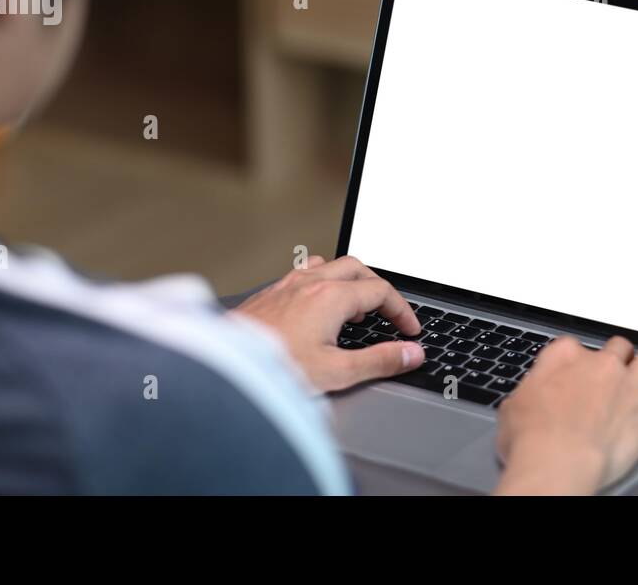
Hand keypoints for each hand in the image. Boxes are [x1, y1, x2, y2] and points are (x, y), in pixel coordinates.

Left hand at [233, 255, 424, 391]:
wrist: (225, 369)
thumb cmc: (274, 369)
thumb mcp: (337, 372)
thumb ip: (380, 360)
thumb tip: (412, 354)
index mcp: (330, 297)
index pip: (381, 291)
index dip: (402, 310)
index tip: (410, 329)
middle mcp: (309, 283)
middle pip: (357, 268)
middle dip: (379, 288)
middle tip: (388, 313)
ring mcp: (286, 285)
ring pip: (328, 266)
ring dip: (349, 282)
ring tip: (354, 308)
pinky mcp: (269, 294)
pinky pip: (303, 273)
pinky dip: (322, 283)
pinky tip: (316, 305)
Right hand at [493, 336, 637, 494]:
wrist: (556, 462)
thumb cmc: (531, 440)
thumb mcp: (513, 407)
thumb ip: (530, 393)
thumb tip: (528, 399)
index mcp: (563, 358)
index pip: (573, 345)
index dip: (576, 361)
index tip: (575, 374)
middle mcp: (600, 365)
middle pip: (618, 346)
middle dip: (618, 358)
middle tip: (614, 375)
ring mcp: (628, 386)